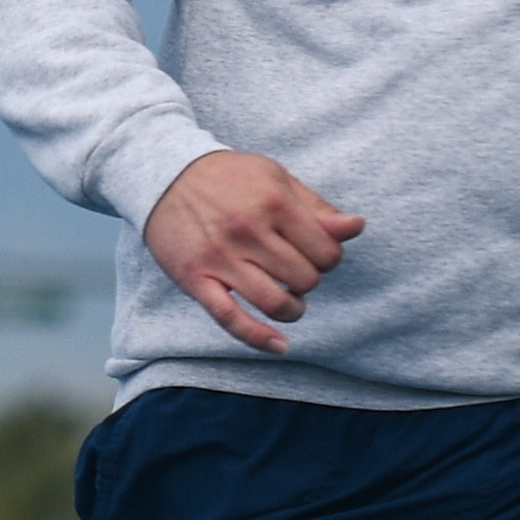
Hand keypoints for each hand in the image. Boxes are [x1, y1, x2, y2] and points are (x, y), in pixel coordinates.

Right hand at [142, 148, 362, 355]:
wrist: (164, 174)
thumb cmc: (227, 178)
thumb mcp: (276, 179)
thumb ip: (316, 207)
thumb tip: (356, 227)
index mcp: (275, 203)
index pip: (327, 252)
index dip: (328, 258)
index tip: (314, 253)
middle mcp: (249, 231)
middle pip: (305, 280)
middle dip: (308, 281)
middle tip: (295, 271)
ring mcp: (221, 258)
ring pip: (276, 303)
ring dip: (292, 310)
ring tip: (289, 302)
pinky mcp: (196, 279)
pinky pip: (231, 319)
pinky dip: (258, 338)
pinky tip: (279, 346)